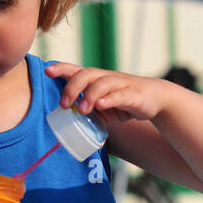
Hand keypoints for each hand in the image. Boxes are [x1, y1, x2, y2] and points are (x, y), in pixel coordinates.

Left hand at [44, 62, 168, 125]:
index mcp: (95, 79)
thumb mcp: (102, 108)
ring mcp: (119, 84)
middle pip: (85, 75)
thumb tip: (69, 133)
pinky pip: (119, 95)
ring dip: (89, 95)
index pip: (75, 70)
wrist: (155, 99)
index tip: (48, 71)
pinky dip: (109, 99)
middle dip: (72, 87)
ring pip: (101, 83)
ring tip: (83, 109)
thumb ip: (87, 115)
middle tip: (64, 105)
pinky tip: (100, 105)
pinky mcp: (132, 94)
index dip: (61, 69)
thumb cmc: (123, 102)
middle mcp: (105, 78)